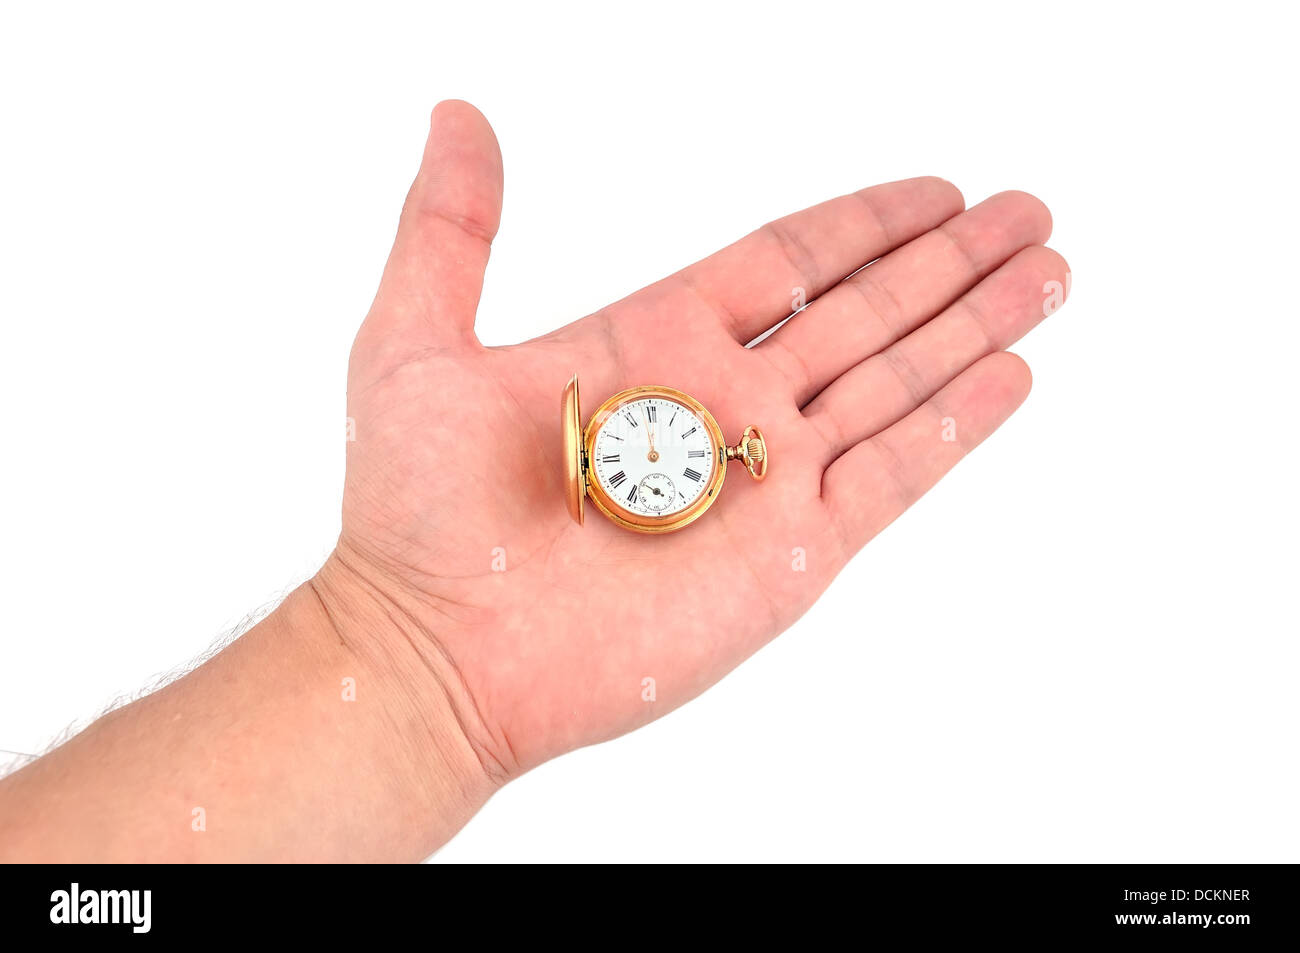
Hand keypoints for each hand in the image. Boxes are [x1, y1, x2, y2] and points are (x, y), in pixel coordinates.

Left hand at [316, 101, 1068, 790]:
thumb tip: (459, 115)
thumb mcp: (414, 340)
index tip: (935, 189)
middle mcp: (724, 404)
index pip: (789, 261)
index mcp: (654, 342)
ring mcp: (766, 479)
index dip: (865, 223)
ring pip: (895, 381)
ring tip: (1046, 274)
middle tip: (1027, 214)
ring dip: (973, 327)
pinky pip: (894, 475)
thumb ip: (451, 225)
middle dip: (949, 262)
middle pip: (865, 312)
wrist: (439, 654)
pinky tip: (1011, 376)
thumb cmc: (415, 514)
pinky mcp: (793, 553)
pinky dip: (956, 425)